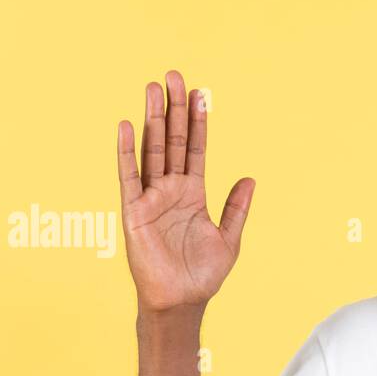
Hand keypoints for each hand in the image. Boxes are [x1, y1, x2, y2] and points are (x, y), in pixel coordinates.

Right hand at [116, 71, 254, 314]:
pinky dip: (126, 151)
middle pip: (172, 140)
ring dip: (153, 119)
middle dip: (174, 108)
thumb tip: (249, 177)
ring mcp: (151, 197)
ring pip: (152, 150)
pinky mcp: (134, 210)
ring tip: (154, 88)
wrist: (181, 300)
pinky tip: (127, 125)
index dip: (198, 122)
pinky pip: (129, 175)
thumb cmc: (202, 274)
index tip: (201, 94)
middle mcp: (170, 190)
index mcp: (193, 194)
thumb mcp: (229, 238)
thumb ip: (237, 208)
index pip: (196, 149)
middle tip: (174, 75)